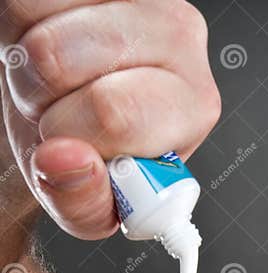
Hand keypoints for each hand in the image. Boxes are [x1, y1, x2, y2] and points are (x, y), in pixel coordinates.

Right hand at [0, 0, 220, 238]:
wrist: (67, 105)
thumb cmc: (92, 151)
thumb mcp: (90, 200)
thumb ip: (83, 202)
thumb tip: (66, 162)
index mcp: (194, 105)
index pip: (116, 113)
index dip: (70, 135)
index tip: (77, 148)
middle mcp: (181, 37)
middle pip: (63, 62)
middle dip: (40, 102)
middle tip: (58, 114)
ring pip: (42, 32)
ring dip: (25, 68)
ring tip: (51, 86)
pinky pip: (26, 2)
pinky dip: (19, 30)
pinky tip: (45, 43)